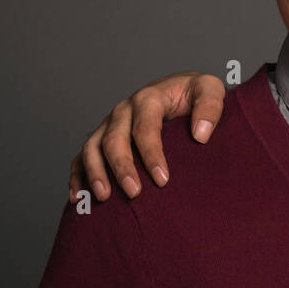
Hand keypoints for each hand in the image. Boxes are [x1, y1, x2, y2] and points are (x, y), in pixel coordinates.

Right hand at [68, 71, 225, 202]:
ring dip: (95, 172)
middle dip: (122, 167)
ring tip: (104, 197)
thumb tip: (200, 135)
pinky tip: (79, 198)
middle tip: (134, 193)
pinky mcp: (102, 138)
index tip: (163, 180)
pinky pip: (82, 157)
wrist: (180, 90)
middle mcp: (123, 110)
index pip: (145, 127)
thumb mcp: (209, 89)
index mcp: (148, 98)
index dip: (151, 154)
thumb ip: (210, 105)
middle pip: (114, 139)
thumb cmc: (195, 93)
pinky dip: (77, 176)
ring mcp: (110, 124)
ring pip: (92, 147)